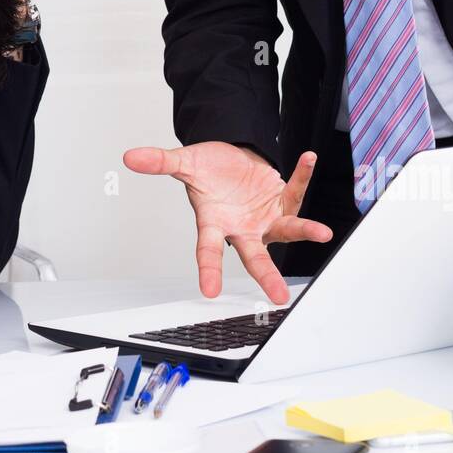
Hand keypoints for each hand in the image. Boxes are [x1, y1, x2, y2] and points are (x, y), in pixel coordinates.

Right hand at [122, 141, 331, 304]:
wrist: (230, 158)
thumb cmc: (210, 171)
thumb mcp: (185, 163)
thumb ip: (161, 161)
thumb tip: (131, 157)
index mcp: (215, 223)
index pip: (209, 249)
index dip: (208, 269)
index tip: (209, 290)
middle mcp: (242, 227)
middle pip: (255, 255)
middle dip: (267, 275)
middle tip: (277, 295)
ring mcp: (265, 218)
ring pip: (287, 229)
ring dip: (303, 229)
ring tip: (320, 232)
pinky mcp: (283, 202)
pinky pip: (296, 191)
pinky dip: (302, 176)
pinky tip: (307, 160)